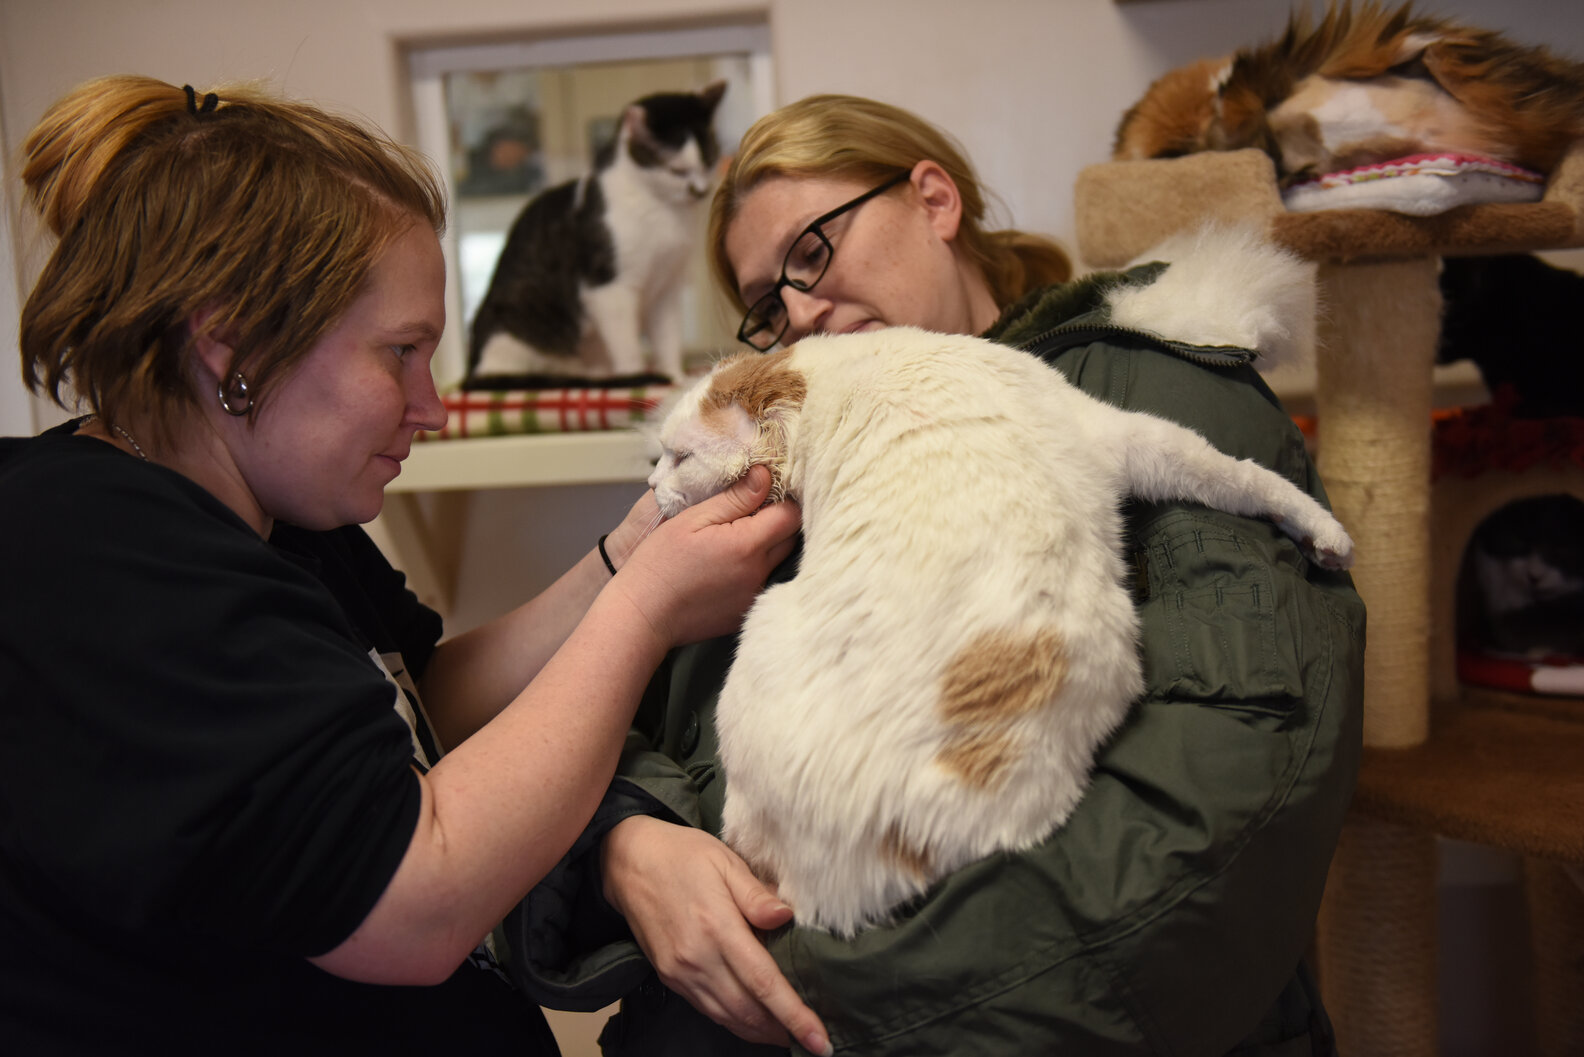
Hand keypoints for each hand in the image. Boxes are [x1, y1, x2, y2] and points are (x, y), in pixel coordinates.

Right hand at [602, 816, 831, 1055]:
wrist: (628, 861)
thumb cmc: (683, 855)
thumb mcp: (725, 861)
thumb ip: (756, 894)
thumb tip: (786, 917)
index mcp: (718, 927)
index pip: (764, 983)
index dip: (794, 1015)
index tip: (819, 1040)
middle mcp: (698, 958)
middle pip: (748, 1010)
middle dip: (782, 1031)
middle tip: (813, 1041)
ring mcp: (681, 972)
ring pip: (727, 1017)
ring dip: (759, 1032)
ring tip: (787, 1035)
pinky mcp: (669, 976)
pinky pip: (708, 1009)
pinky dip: (734, 1022)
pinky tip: (752, 1021)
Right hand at [612, 465, 799, 648]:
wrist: (642, 614)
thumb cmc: (659, 563)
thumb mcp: (692, 519)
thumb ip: (734, 498)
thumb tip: (765, 476)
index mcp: (747, 546)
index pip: (790, 515)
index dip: (780, 499)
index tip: (760, 493)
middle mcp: (758, 574)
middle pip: (790, 538)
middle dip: (777, 520)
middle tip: (746, 512)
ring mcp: (753, 596)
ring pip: (778, 561)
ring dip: (766, 545)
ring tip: (733, 538)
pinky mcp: (745, 611)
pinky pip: (762, 582)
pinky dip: (753, 568)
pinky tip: (725, 564)